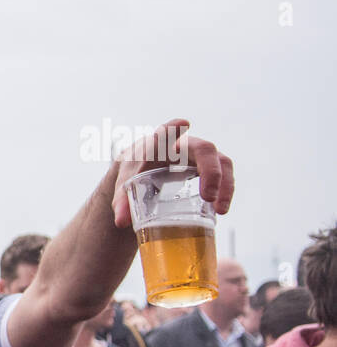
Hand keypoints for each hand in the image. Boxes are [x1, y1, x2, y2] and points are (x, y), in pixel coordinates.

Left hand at [111, 119, 233, 226]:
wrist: (144, 166)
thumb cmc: (134, 172)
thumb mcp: (125, 186)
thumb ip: (121, 203)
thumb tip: (121, 222)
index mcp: (158, 145)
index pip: (165, 133)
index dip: (173, 129)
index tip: (182, 124)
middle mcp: (183, 145)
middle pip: (203, 149)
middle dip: (210, 171)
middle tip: (209, 197)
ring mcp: (199, 154)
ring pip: (221, 161)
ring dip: (225, 184)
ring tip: (220, 210)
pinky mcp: (209, 165)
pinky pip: (225, 173)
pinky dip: (226, 191)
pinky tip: (220, 210)